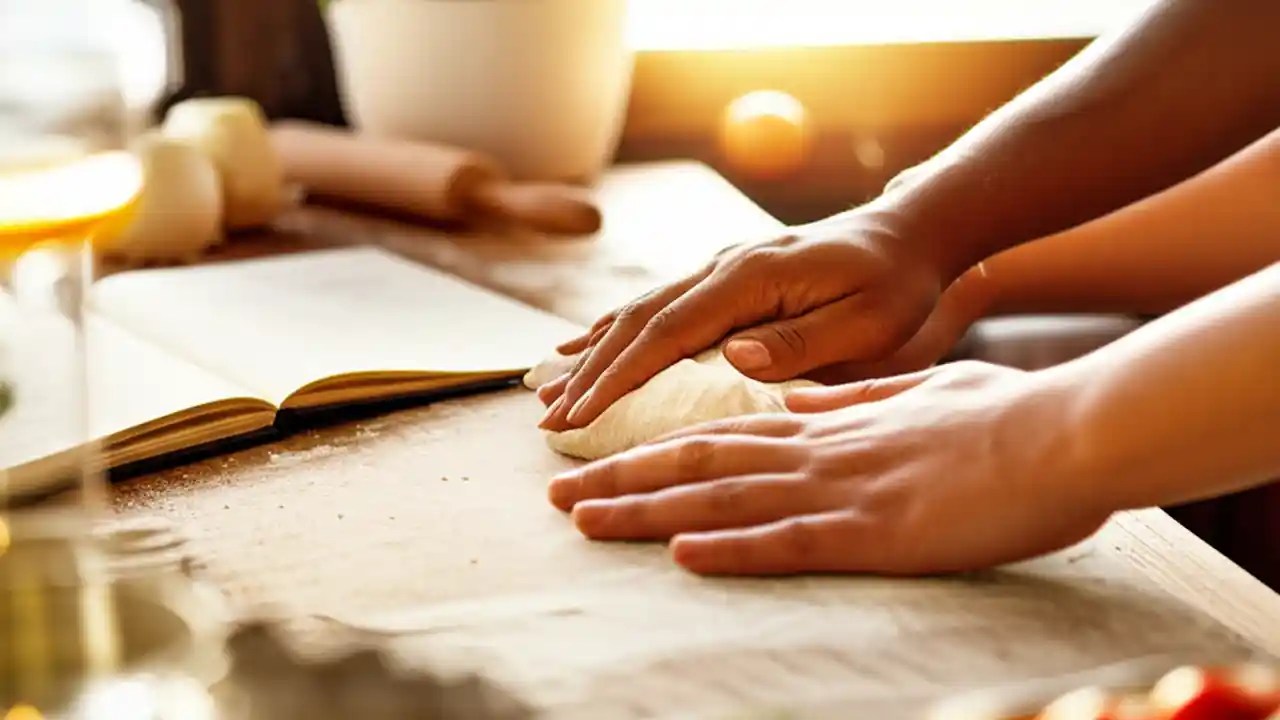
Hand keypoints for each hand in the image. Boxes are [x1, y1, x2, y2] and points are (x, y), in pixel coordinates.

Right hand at [533, 262, 994, 406]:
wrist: (910, 234)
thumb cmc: (897, 285)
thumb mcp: (869, 322)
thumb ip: (803, 342)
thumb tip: (734, 358)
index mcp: (751, 280)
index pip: (667, 335)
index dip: (617, 378)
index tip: (578, 417)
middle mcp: (722, 267)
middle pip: (638, 323)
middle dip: (590, 373)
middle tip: (548, 420)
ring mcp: (719, 268)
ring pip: (638, 311)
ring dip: (593, 352)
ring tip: (549, 391)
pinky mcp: (725, 277)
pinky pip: (657, 304)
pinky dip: (616, 328)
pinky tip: (587, 344)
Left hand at [546, 361, 1108, 575]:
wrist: (1063, 430)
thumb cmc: (1001, 417)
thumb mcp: (915, 394)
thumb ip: (853, 399)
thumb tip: (801, 401)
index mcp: (827, 428)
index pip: (721, 437)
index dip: (654, 449)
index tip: (603, 459)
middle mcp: (817, 454)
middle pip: (700, 465)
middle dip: (622, 480)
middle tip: (557, 494)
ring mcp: (842, 491)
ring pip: (723, 500)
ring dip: (648, 511)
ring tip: (583, 519)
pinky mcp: (875, 531)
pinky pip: (790, 542)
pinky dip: (731, 549)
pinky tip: (681, 554)